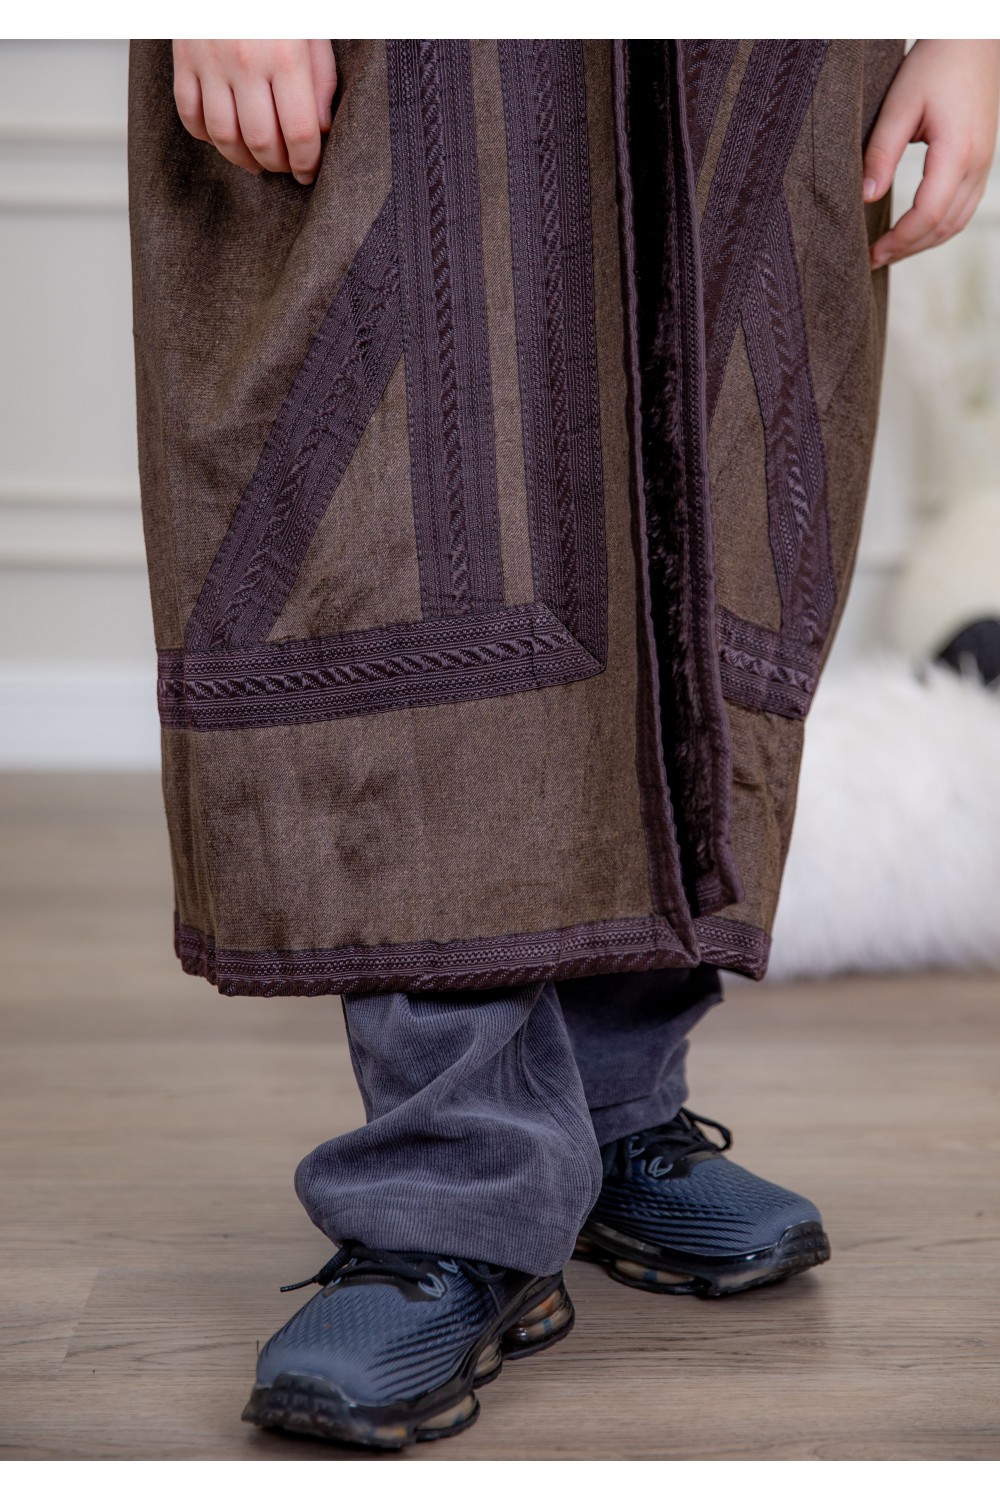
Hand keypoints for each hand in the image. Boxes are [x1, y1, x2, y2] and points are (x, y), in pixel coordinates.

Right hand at [172, 40, 336, 185]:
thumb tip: (320, 131)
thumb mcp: (312, 31)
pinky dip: (208, 137)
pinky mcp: (184, 58)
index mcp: (285, 56)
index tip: (310, 171)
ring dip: (243, 160)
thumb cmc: (279, 0)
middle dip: (278, 165)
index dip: (307, 162)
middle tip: (286, 166)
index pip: (300, 132)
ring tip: (258, 161)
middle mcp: (246, 62)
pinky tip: (226, 137)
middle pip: (261, 142)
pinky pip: (190, 116)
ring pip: (224, 137)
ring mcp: (210, 61)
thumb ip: (321, 81)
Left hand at [863, 39, 999, 267]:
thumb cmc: (935, 63)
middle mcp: (977, 163)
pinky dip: (939, 227)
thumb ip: (881, 152)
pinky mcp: (982, 160)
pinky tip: (916, 231)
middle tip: (873, 259)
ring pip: (957, 222)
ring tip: (891, 251)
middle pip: (944, 226)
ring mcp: (984, 164)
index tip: (871, 251)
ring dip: (924, 243)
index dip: (899, 240)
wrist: (972, 36)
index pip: (928, 214)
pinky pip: (964, 208)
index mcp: (958, 152)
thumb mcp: (899, 105)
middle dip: (908, 249)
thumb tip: (865, 197)